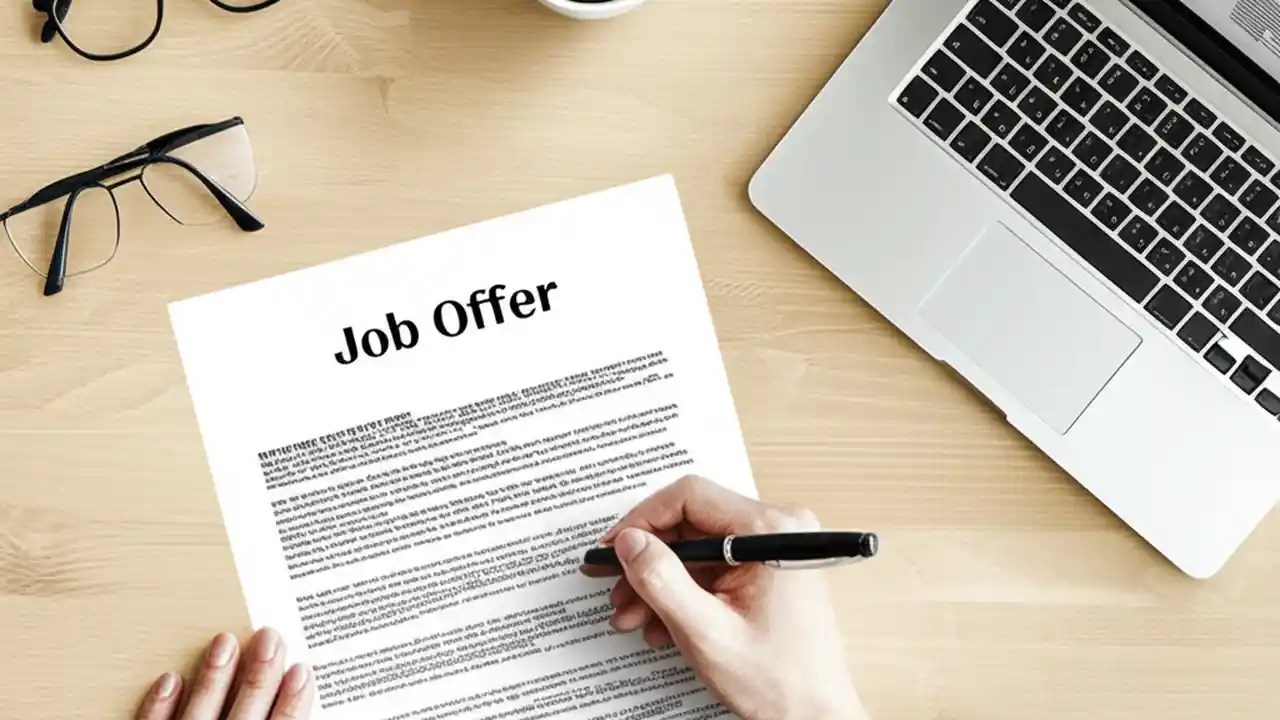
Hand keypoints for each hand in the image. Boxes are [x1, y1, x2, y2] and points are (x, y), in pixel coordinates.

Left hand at [135, 627, 313, 719]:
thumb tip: (301, 702)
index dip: (294, 700)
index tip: (302, 671)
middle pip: (246, 713)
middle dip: (260, 674)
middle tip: (269, 637)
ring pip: (200, 713)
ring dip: (213, 676)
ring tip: (224, 641)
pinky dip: (159, 705)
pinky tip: (170, 678)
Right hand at [584, 476, 868, 719]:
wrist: (816, 717)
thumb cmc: (781, 681)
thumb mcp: (706, 632)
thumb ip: (662, 581)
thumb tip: (628, 541)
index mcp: (771, 531)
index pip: (690, 497)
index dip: (642, 520)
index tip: (613, 547)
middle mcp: (778, 529)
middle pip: (690, 523)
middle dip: (648, 561)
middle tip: (615, 587)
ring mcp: (773, 549)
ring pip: (697, 549)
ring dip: (660, 582)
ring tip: (632, 616)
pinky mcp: (767, 569)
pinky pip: (713, 568)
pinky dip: (683, 592)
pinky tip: (661, 623)